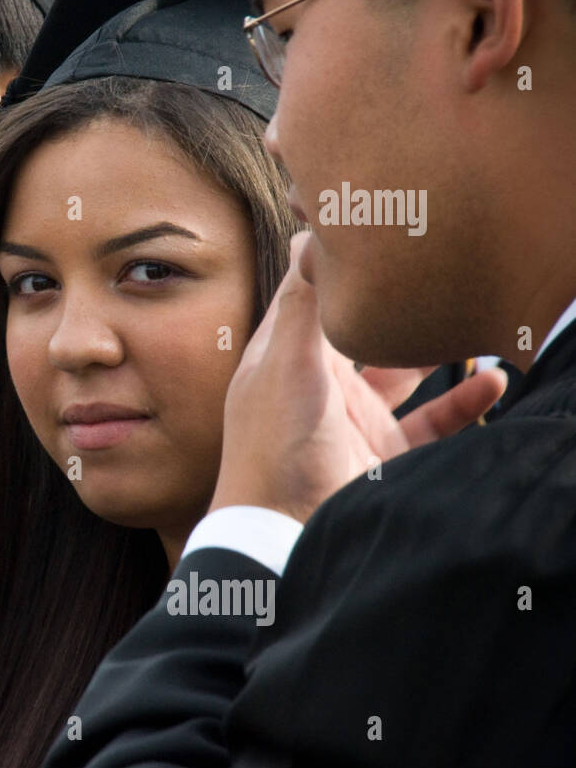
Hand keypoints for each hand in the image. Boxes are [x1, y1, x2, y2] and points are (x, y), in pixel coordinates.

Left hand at [209, 232, 506, 523]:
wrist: (284, 539)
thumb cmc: (275, 449)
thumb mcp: (286, 367)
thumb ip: (302, 306)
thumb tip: (310, 234)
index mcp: (285, 354)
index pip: (311, 293)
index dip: (337, 261)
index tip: (376, 228)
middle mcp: (319, 382)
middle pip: (365, 329)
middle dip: (400, 305)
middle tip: (442, 272)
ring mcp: (353, 419)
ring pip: (405, 371)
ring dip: (438, 350)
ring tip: (475, 321)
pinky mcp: (384, 454)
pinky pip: (432, 421)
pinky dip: (464, 401)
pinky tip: (493, 381)